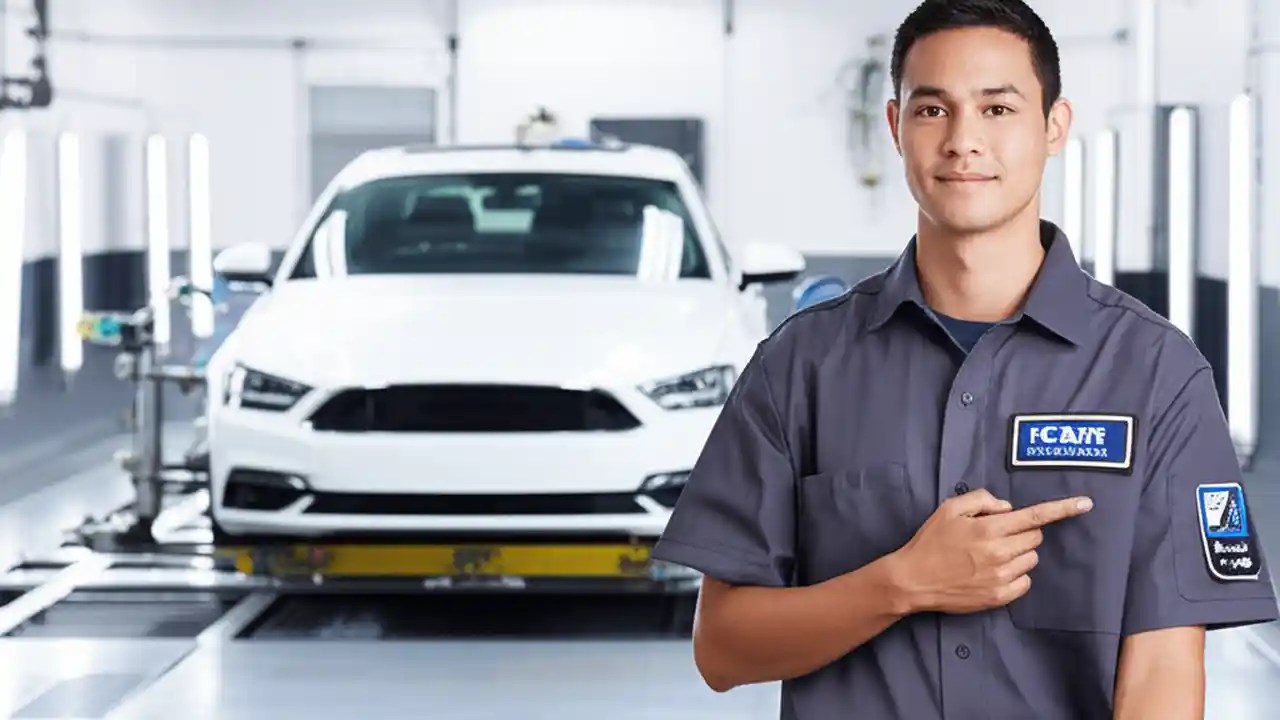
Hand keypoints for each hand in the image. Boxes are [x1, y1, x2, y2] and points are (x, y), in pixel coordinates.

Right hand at [888, 488, 1092, 614]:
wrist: (913, 580)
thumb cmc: (930, 541)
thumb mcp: (949, 509)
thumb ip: (981, 499)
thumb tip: (1008, 508)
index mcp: (988, 528)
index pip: (1034, 516)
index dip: (1063, 509)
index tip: (1086, 504)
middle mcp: (999, 553)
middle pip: (1035, 537)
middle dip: (1023, 532)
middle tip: (997, 535)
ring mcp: (1001, 577)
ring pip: (1031, 559)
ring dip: (1018, 553)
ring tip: (991, 556)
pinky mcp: (999, 597)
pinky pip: (1025, 583)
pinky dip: (1016, 575)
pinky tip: (994, 572)